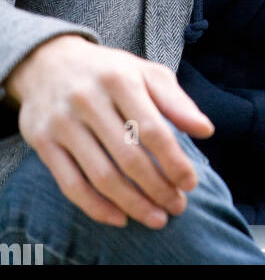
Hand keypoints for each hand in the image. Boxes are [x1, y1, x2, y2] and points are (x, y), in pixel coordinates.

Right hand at [4, 34, 214, 228]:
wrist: (47, 61)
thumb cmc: (108, 71)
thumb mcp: (145, 73)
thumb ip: (176, 101)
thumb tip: (206, 130)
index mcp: (120, 79)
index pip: (152, 130)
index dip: (174, 161)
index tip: (190, 183)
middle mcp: (88, 100)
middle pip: (128, 157)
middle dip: (157, 188)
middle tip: (177, 206)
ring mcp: (63, 123)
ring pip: (101, 176)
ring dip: (132, 203)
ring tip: (155, 217)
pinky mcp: (43, 143)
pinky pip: (71, 185)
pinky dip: (97, 207)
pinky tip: (120, 218)